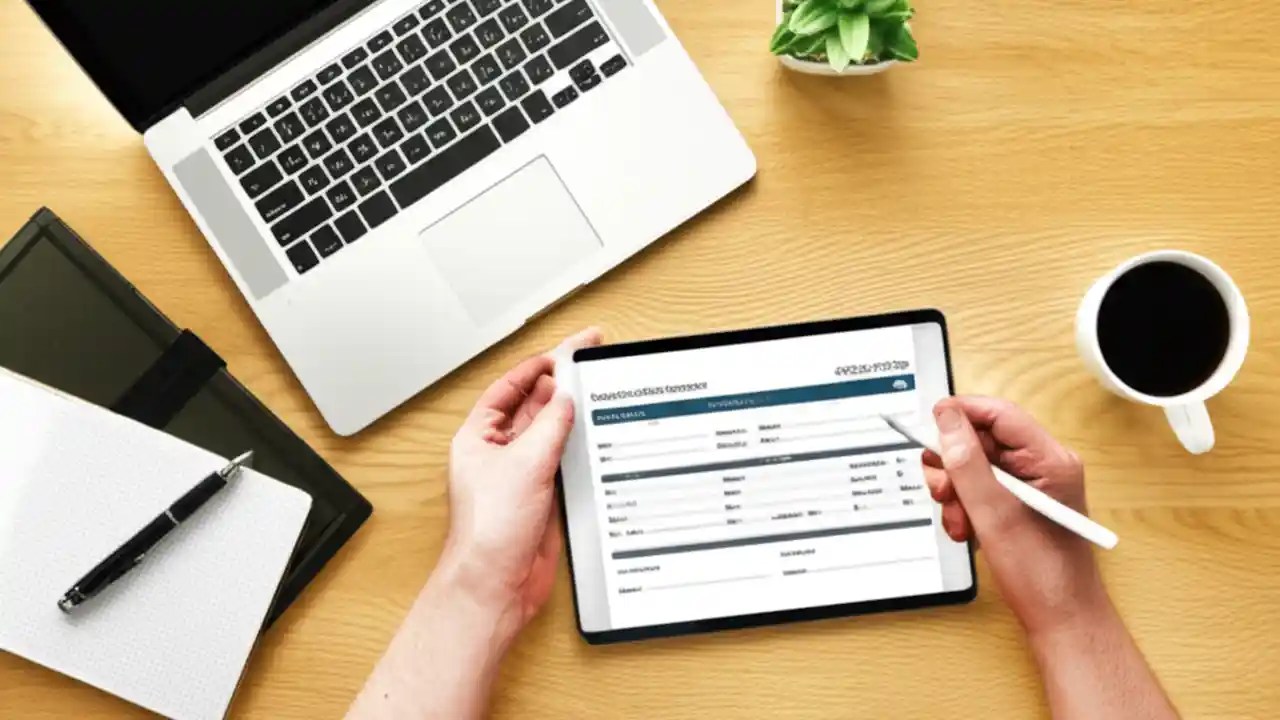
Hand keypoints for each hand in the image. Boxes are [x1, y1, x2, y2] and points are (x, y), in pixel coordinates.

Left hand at [443, 328, 602, 628]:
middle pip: (532, 406)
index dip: (539, 366)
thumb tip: (567, 397)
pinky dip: (578, 444)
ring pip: (550, 432)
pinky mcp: (541, 495)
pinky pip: (562, 459)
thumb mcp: (524, 462)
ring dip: (571, 413)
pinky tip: (594, 431)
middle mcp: (498, 452)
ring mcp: (521, 474)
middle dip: (560, 383)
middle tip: (589, 360)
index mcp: (478, 436)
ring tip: (596, 388)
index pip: (510, 387)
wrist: (495, 584)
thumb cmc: (488, 531)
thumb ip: (550, 425)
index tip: (566, 350)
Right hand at [923, 396, 1109, 637]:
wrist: (1060, 618)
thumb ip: (967, 463)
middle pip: (982, 441)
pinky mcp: (1018, 504)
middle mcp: (1043, 467)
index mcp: (1050, 460)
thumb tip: (949, 421)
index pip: (999, 415)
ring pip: (975, 467)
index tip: (930, 420)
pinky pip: (980, 490)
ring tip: (957, 518)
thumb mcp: (994, 513)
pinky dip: (964, 506)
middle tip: (942, 487)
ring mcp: (1031, 487)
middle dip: (954, 465)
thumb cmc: (1044, 573)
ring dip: (956, 491)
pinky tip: (966, 529)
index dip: (962, 413)